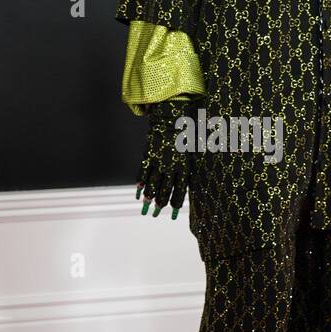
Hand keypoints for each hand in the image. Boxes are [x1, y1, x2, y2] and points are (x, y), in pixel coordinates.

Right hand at [135, 96, 196, 218]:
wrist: (171, 118)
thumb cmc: (186, 135)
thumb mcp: (192, 152)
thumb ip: (189, 168)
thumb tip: (187, 184)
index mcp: (184, 167)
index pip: (180, 190)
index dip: (176, 203)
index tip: (173, 213)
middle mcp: (171, 167)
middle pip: (165, 190)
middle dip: (161, 203)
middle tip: (156, 213)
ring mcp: (158, 162)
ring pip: (153, 183)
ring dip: (149, 196)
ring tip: (146, 204)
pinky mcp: (148, 155)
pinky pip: (143, 172)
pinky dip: (140, 182)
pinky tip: (138, 190)